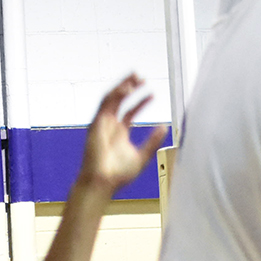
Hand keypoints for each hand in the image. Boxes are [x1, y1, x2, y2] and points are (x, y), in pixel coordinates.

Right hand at [76, 75, 166, 196]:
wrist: (102, 182)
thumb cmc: (118, 175)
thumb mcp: (142, 156)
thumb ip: (152, 141)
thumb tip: (164, 127)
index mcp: (120, 132)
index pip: (130, 111)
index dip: (141, 101)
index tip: (152, 94)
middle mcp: (110, 125)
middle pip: (120, 100)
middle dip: (130, 87)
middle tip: (142, 78)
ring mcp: (102, 123)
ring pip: (112, 98)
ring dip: (122, 86)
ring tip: (134, 77)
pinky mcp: (97, 123)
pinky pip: (105, 104)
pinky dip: (115, 94)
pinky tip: (126, 88)